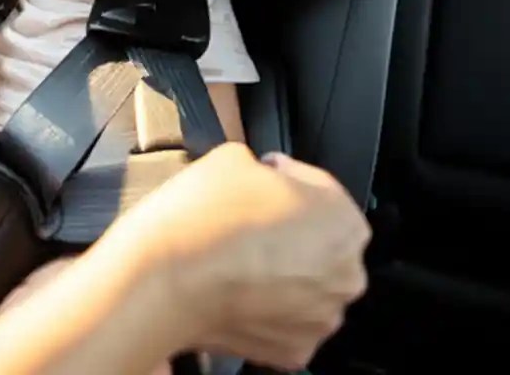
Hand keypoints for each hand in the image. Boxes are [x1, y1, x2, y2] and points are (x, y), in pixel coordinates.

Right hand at [104, 143, 370, 370]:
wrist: (163, 283)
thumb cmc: (201, 219)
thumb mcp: (234, 158)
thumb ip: (263, 168)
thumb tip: (260, 177)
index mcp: (344, 222)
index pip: (320, 190)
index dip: (286, 178)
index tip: (262, 179)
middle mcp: (346, 276)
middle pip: (320, 243)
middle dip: (289, 230)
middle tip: (245, 221)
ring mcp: (321, 320)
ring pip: (304, 286)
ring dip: (279, 272)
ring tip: (236, 258)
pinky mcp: (292, 352)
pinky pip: (284, 321)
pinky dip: (264, 309)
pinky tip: (234, 291)